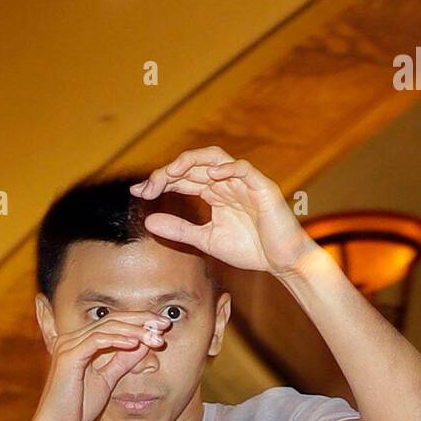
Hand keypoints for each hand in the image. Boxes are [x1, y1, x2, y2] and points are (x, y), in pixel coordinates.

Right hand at [30, 312, 171, 420]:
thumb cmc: (77, 408)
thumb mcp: (107, 381)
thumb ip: (122, 362)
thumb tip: (142, 346)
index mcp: (80, 342)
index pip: (113, 323)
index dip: (139, 322)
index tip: (162, 328)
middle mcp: (72, 339)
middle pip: (112, 319)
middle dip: (141, 320)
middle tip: (164, 324)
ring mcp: (69, 345)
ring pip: (107, 327)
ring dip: (135, 330)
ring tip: (155, 337)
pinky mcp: (69, 356)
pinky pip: (98, 341)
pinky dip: (118, 340)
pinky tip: (136, 343)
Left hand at [129, 147, 314, 277]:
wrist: (282, 262)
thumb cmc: (250, 250)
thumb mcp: (207, 240)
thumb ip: (180, 230)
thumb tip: (149, 222)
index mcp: (215, 192)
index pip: (183, 177)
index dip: (160, 181)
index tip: (138, 192)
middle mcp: (227, 182)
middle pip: (193, 165)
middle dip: (168, 173)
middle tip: (147, 187)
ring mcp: (244, 182)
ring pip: (215, 158)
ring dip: (191, 161)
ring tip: (172, 172)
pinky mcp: (262, 187)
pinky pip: (243, 169)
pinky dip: (227, 168)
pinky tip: (210, 175)